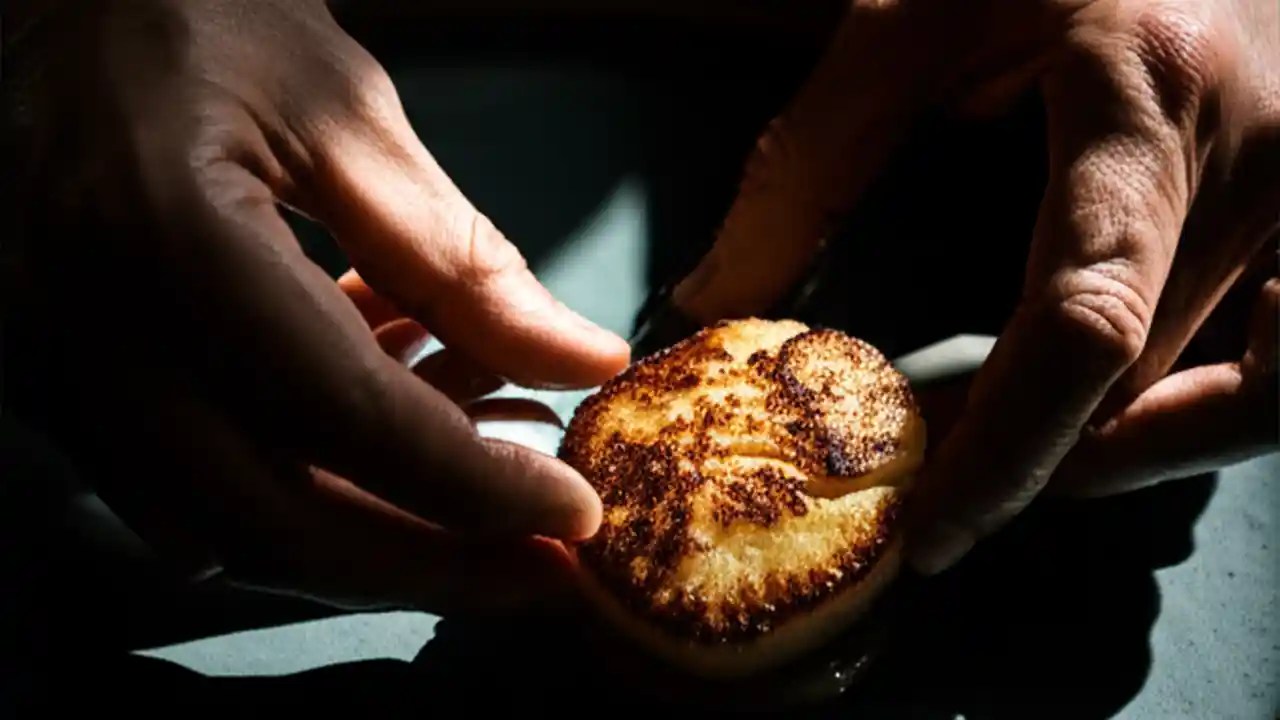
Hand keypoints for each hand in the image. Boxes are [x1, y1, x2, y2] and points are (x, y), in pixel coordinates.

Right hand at [3, 0, 629, 610]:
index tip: (575, 516)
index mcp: (164, 244)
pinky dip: (311, 481)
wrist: (53, 11)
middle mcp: (87, 337)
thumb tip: (581, 362)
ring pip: (233, 523)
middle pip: (274, 520)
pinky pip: (197, 481)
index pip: (346, 418)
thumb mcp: (345, 115)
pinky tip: (397, 420)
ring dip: (378, 526)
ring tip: (494, 482)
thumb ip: (459, 255)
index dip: (475, 487)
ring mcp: (59, 373)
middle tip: (543, 569)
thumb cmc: (197, 19)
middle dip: (429, 563)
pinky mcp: (65, 382)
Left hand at [667, 0, 1278, 573]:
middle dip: (1034, 455)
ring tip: (1027, 445)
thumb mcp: (914, 19)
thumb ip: (810, 160)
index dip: (1007, 453)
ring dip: (1127, 450)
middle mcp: (1265, 160)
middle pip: (1144, 384)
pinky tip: (1135, 404)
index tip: (932, 530)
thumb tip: (712, 296)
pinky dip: (1208, 410)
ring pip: (1236, 398)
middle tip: (939, 463)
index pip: (1087, 326)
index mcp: (1150, 99)